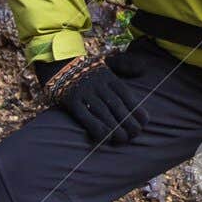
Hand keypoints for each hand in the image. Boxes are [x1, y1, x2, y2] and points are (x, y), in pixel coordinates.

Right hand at [34, 52, 148, 145]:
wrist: (57, 62)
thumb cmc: (87, 67)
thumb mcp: (107, 62)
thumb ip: (126, 66)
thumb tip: (144, 69)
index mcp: (109, 77)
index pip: (126, 95)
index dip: (137, 109)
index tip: (144, 121)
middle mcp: (98, 84)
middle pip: (117, 105)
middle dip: (128, 122)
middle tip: (135, 134)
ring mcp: (84, 92)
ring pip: (103, 112)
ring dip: (115, 128)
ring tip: (123, 139)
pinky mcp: (72, 101)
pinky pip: (85, 116)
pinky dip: (96, 127)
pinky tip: (104, 137)